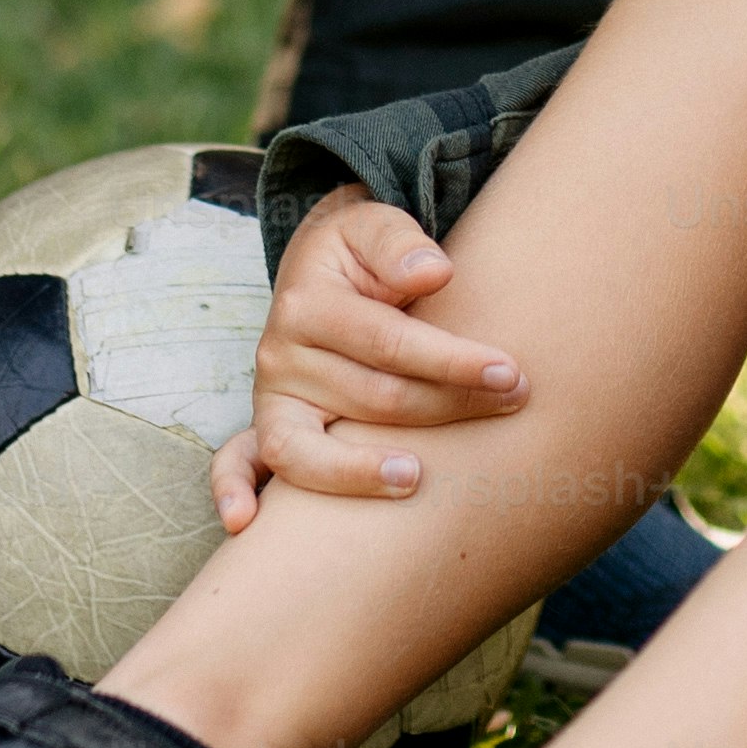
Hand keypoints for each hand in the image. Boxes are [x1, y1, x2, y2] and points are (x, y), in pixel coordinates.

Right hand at [208, 184, 525, 525]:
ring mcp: (270, 399)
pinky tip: (246, 521)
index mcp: (307, 304)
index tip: (509, 371)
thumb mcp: (374, 226)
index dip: (451, 361)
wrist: (319, 270)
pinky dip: (234, 491)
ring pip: (320, 447)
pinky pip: (237, 464)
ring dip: (368, 471)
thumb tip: (434, 272)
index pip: (389, 343)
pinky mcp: (267, 428)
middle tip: (512, 403)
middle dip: (447, 405)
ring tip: (418, 479)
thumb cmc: (361, 254)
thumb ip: (399, 243)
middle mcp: (279, 356)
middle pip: (370, 399)